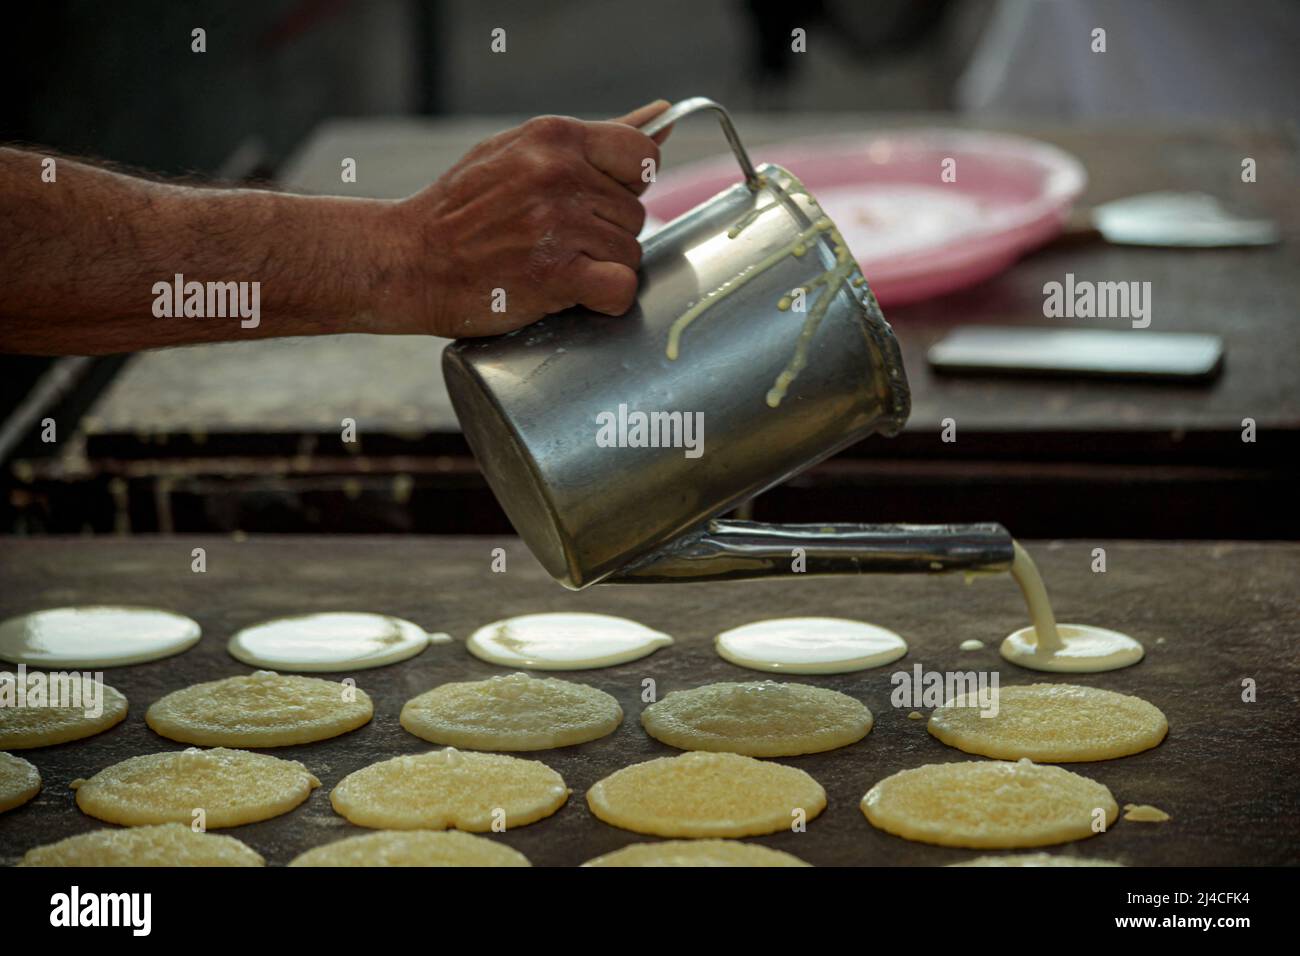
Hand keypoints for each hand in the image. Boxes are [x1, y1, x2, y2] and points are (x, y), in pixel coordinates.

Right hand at [382, 100, 672, 337]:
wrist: (407, 261)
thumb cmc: (461, 211)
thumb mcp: (516, 152)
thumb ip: (590, 141)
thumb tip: (662, 117)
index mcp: (554, 137)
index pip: (643, 157)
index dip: (628, 187)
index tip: (596, 203)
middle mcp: (559, 174)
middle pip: (636, 213)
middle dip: (606, 234)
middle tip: (556, 242)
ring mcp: (558, 224)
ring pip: (630, 254)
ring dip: (600, 268)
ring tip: (551, 265)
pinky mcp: (556, 274)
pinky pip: (621, 289)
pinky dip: (604, 300)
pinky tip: (570, 294)